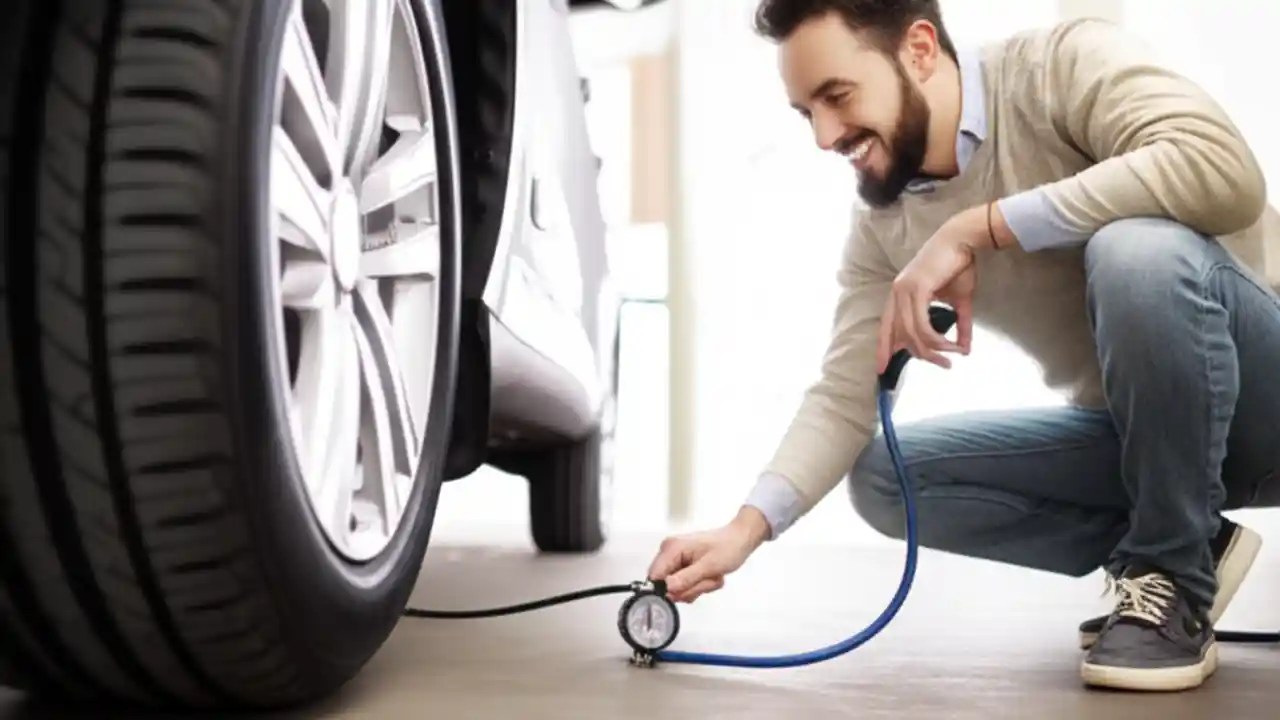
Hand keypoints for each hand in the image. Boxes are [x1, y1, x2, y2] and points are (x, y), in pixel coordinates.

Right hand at [646, 507, 769, 602]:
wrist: (740, 540)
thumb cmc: (728, 548)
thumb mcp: (709, 566)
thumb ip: (686, 578)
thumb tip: (667, 588)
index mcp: (672, 548)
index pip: (655, 577)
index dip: (668, 589)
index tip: (687, 590)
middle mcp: (670, 552)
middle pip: (666, 584)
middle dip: (688, 588)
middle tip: (706, 580)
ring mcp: (676, 559)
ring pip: (676, 587)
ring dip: (696, 587)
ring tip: (711, 576)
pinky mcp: (683, 565)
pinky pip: (683, 584)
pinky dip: (698, 585)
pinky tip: (709, 576)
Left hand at [876, 203, 1002, 372]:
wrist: (963, 240)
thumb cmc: (958, 265)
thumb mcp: (959, 302)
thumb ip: (959, 326)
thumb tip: (965, 349)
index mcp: (899, 295)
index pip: (886, 327)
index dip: (883, 348)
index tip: (881, 369)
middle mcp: (897, 294)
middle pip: (901, 336)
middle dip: (923, 355)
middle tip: (945, 365)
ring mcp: (904, 290)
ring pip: (912, 334)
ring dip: (934, 349)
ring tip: (952, 354)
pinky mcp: (917, 289)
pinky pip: (922, 325)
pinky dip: (937, 339)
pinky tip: (951, 344)